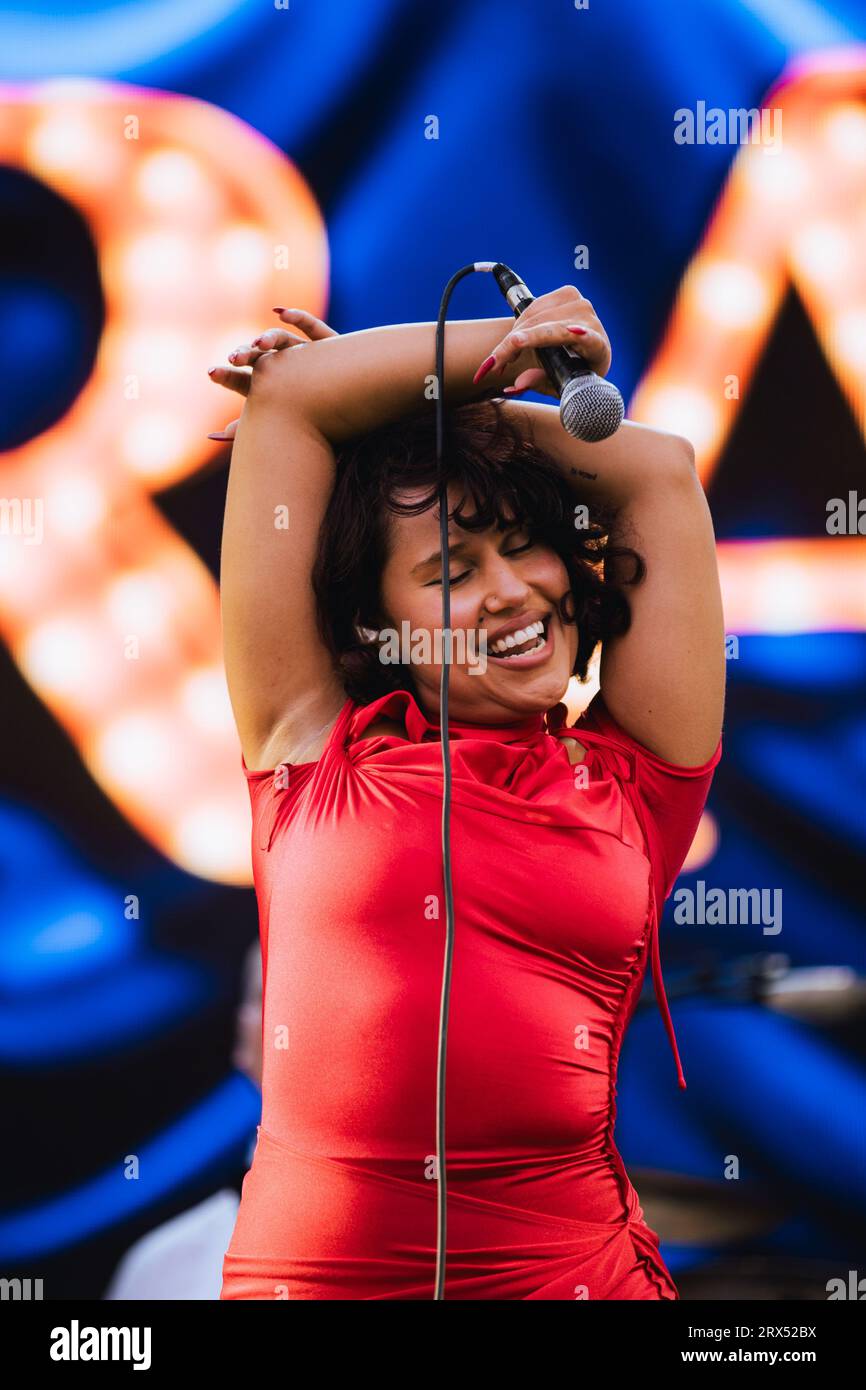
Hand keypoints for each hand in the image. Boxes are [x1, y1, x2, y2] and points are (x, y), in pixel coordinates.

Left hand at [206, 307, 338, 440]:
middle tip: (234, 358)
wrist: (364, 427)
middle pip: (260, 358)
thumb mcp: (283, 430)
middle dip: (245, 354)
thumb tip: (210, 435)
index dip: (228, 375)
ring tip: (260, 344)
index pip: (244, 380)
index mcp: (273, 391)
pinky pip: (313, 328)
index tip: (212, 373)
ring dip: (269, 338)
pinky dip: (299, 318)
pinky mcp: (330, 347)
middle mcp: (287, 371)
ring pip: (282, 341)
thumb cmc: (323, 432)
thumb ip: (247, 431)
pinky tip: (282, 312)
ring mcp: (307, 357)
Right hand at [472, 285, 611, 398]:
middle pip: (545, 328)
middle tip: (494, 366)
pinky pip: (533, 307)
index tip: (520, 340)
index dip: (549, 338)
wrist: (590, 352)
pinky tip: (514, 341)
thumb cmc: (577, 371)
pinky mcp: (567, 293)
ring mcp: (579, 303)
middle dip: (514, 345)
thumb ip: (540, 383)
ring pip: (534, 316)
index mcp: (598, 346)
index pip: (575, 338)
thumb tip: (515, 386)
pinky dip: (519, 324)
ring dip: (513, 336)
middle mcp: (591, 320)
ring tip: (503, 358)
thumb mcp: (563, 385)